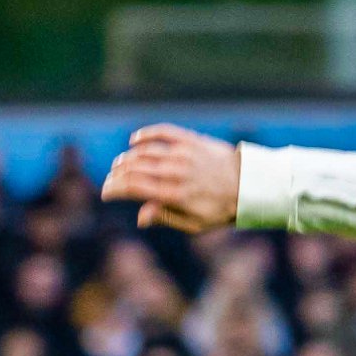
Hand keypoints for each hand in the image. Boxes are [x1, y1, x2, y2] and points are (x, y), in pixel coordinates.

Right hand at [103, 125, 242, 233]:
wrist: (249, 185)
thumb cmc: (220, 209)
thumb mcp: (194, 224)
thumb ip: (166, 218)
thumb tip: (140, 217)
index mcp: (174, 195)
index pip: (133, 187)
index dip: (114, 188)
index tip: (106, 192)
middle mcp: (176, 172)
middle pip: (135, 168)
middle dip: (117, 174)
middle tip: (110, 179)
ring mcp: (183, 154)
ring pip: (145, 151)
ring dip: (128, 157)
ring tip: (120, 164)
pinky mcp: (191, 141)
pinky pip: (163, 132)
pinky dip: (146, 134)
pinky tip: (135, 140)